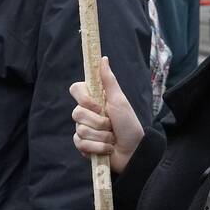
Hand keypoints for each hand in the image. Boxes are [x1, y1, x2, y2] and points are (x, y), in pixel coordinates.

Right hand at [70, 56, 144, 174]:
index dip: (84, 99)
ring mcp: (84, 129)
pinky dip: (98, 147)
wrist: (134, 151)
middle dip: (99, 122)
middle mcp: (87, 113)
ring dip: (101, 136)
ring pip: (80, 130)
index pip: (75, 90)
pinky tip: (107, 148)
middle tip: (111, 125)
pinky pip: (81, 144)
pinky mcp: (83, 145)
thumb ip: (108, 80)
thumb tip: (103, 58)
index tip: (98, 105)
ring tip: (112, 138)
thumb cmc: (129, 124)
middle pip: (76, 113)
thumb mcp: (119, 100)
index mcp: (94, 100)